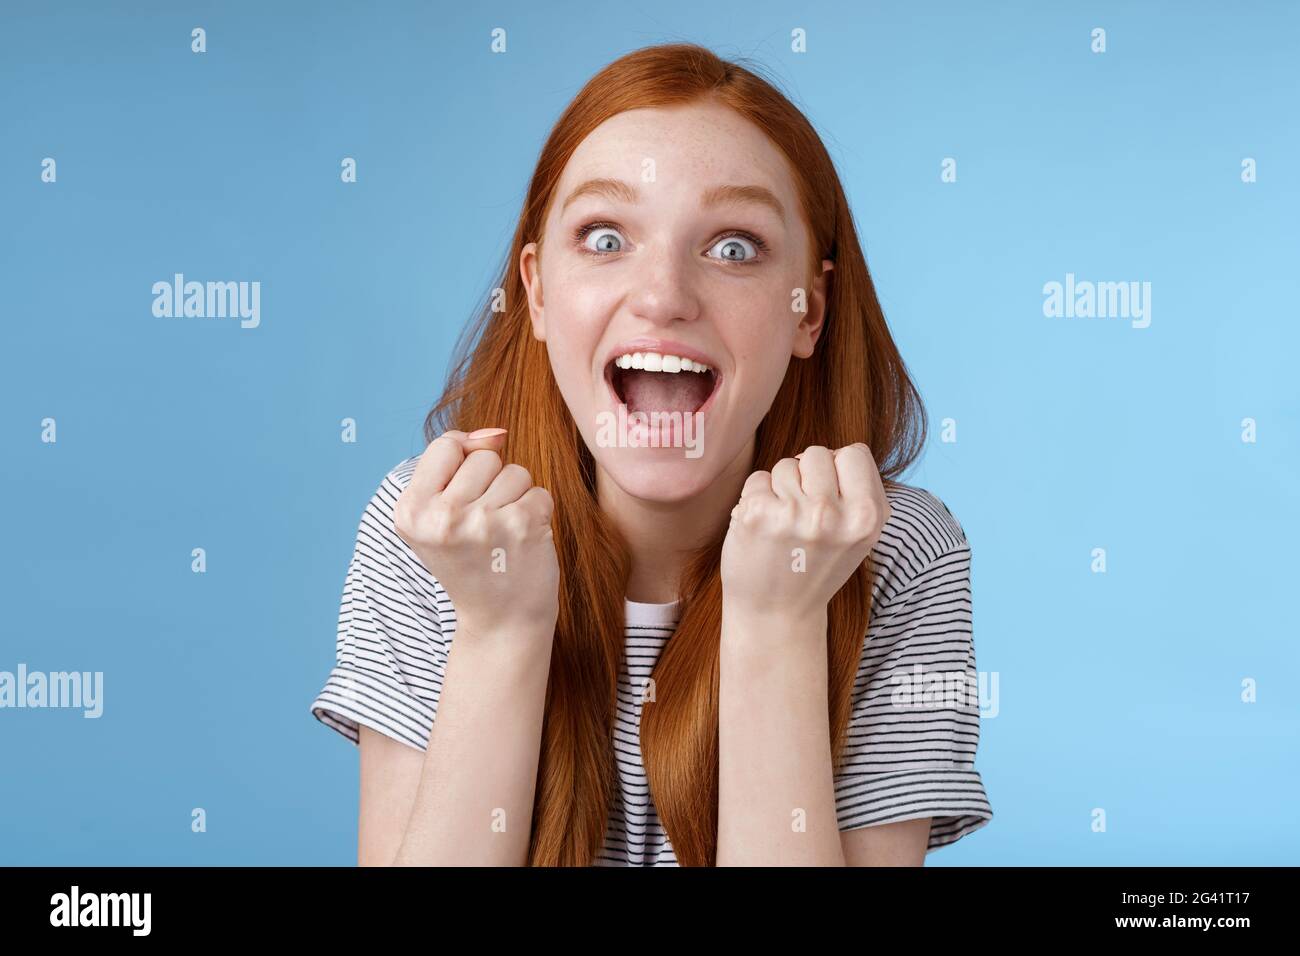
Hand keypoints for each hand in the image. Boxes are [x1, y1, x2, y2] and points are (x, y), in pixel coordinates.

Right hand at [393, 428, 559, 641]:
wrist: (500, 622)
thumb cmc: (471, 561)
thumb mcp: (439, 516)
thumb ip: (455, 464)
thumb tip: (494, 433)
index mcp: (410, 511)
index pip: (446, 445)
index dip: (463, 464)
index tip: (463, 501)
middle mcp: (441, 517)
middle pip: (483, 457)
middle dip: (491, 485)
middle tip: (484, 529)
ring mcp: (483, 521)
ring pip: (515, 471)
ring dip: (516, 499)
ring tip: (502, 535)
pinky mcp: (522, 525)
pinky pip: (540, 492)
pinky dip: (537, 514)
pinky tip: (522, 543)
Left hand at [720, 443, 891, 622]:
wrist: (776, 615)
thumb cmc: (815, 567)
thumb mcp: (857, 536)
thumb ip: (860, 491)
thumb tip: (840, 451)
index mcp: (867, 518)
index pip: (855, 452)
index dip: (838, 470)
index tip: (829, 497)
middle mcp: (833, 516)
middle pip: (817, 454)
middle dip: (807, 477)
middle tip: (802, 517)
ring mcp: (794, 515)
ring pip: (785, 465)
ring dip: (780, 488)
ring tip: (783, 526)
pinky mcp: (758, 514)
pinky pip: (757, 478)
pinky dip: (755, 498)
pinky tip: (762, 529)